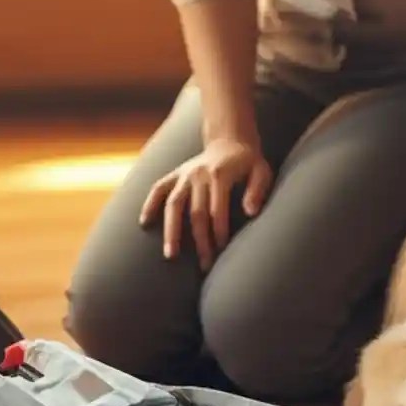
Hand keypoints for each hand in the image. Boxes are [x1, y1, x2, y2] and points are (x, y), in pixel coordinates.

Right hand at [139, 138, 272, 269]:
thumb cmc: (249, 162)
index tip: (221, 252)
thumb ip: (258, 190)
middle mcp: (198, 174)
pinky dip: (149, 204)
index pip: (217, 210)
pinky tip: (144, 223)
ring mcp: (184, 174)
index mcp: (220, 174)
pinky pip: (158, 188)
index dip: (218, 232)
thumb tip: (251, 212)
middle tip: (205, 265)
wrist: (230, 140)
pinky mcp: (175, 174)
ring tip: (170, 255)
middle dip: (200, 241)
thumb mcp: (262, 171)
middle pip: (196, 213)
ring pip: (173, 204)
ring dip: (171, 231)